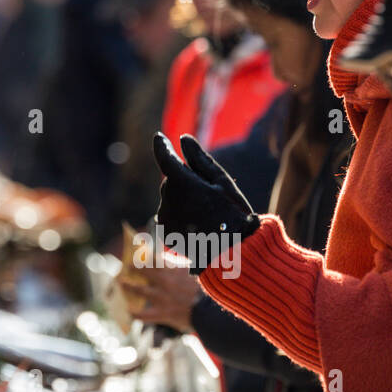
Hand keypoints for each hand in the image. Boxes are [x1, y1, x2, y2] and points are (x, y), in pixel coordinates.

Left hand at [119, 251, 199, 332]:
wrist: (208, 311)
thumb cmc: (203, 291)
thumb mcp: (193, 273)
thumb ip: (179, 264)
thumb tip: (165, 258)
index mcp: (173, 271)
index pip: (155, 259)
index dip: (145, 255)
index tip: (138, 252)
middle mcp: (164, 282)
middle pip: (144, 271)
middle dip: (134, 268)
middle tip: (127, 266)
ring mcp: (161, 298)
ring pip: (140, 290)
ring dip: (129, 286)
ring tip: (122, 283)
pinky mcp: (161, 314)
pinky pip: (143, 314)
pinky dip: (135, 314)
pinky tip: (129, 312)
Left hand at [152, 132, 259, 272]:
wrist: (232, 254)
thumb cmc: (232, 214)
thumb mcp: (222, 182)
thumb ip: (200, 159)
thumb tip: (182, 139)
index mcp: (181, 183)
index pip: (165, 157)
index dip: (162, 146)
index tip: (159, 138)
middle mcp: (167, 200)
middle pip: (172, 181)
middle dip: (186, 182)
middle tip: (211, 196)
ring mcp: (164, 218)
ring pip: (172, 199)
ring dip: (184, 200)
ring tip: (208, 215)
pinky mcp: (165, 232)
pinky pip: (171, 216)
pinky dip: (181, 216)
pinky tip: (199, 225)